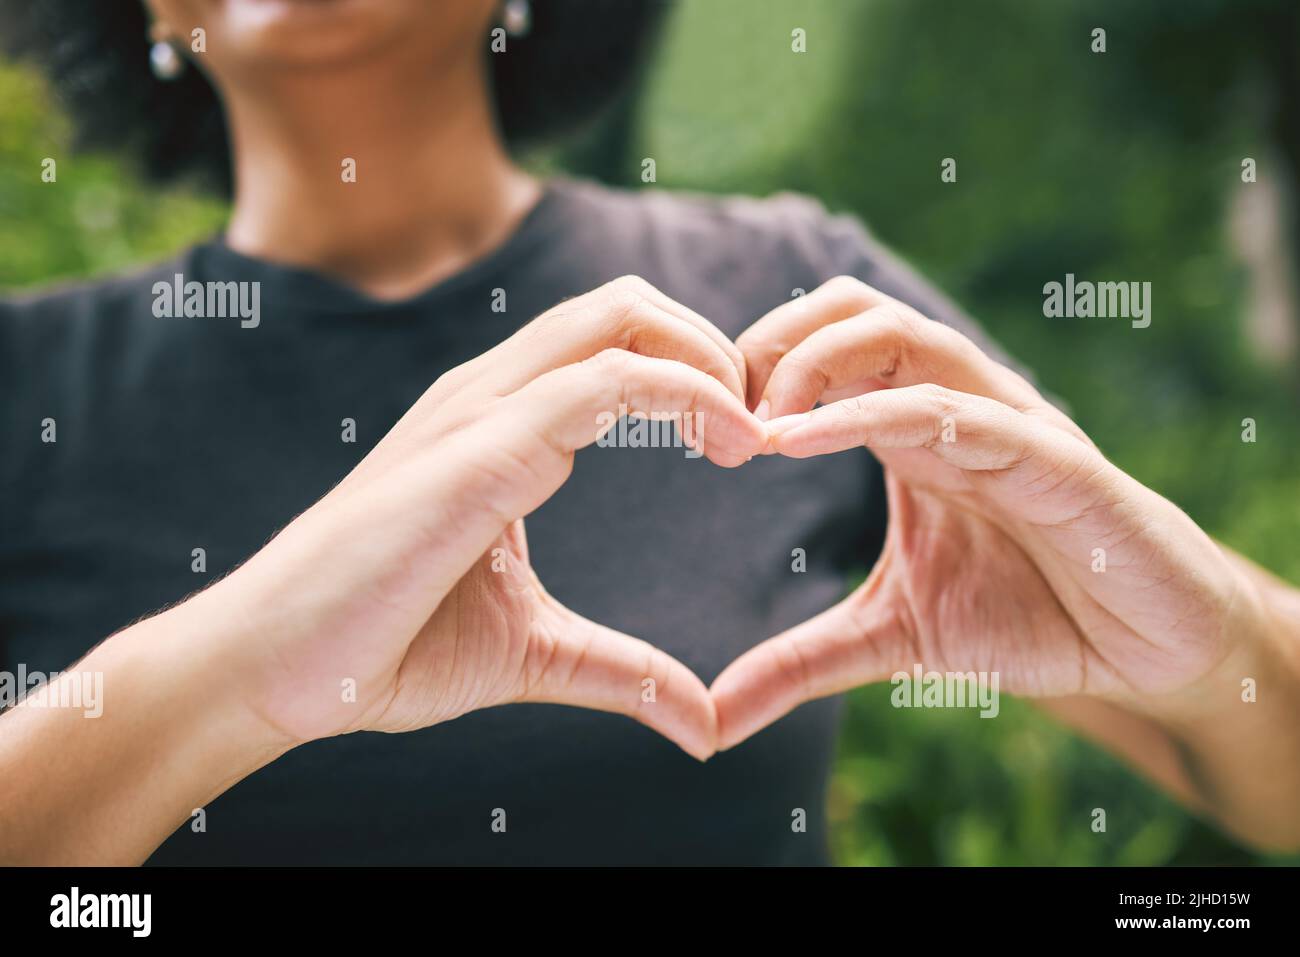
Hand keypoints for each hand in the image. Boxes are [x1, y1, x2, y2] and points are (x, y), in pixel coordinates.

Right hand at [208, 276, 765, 757]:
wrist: (277, 670)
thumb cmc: (384, 645)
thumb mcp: (532, 652)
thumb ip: (619, 670)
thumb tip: (700, 724)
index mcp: (500, 423)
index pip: (612, 340)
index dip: (694, 368)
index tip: (748, 437)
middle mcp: (489, 395)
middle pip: (623, 304)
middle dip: (713, 344)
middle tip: (763, 423)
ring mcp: (478, 412)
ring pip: (618, 318)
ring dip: (710, 361)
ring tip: (755, 434)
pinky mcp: (476, 451)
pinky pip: (602, 382)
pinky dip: (686, 392)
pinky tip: (730, 442)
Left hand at [712, 277, 1251, 746]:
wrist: (1145, 651)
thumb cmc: (1025, 618)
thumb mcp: (890, 639)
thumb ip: (802, 663)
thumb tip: (713, 719)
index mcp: (911, 428)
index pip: (822, 348)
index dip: (751, 368)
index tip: (693, 425)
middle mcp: (952, 405)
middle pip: (852, 311)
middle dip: (771, 344)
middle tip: (714, 411)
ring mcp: (1004, 421)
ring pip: (904, 335)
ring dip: (814, 363)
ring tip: (757, 424)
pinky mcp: (1054, 458)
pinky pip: (958, 410)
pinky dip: (876, 412)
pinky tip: (803, 438)